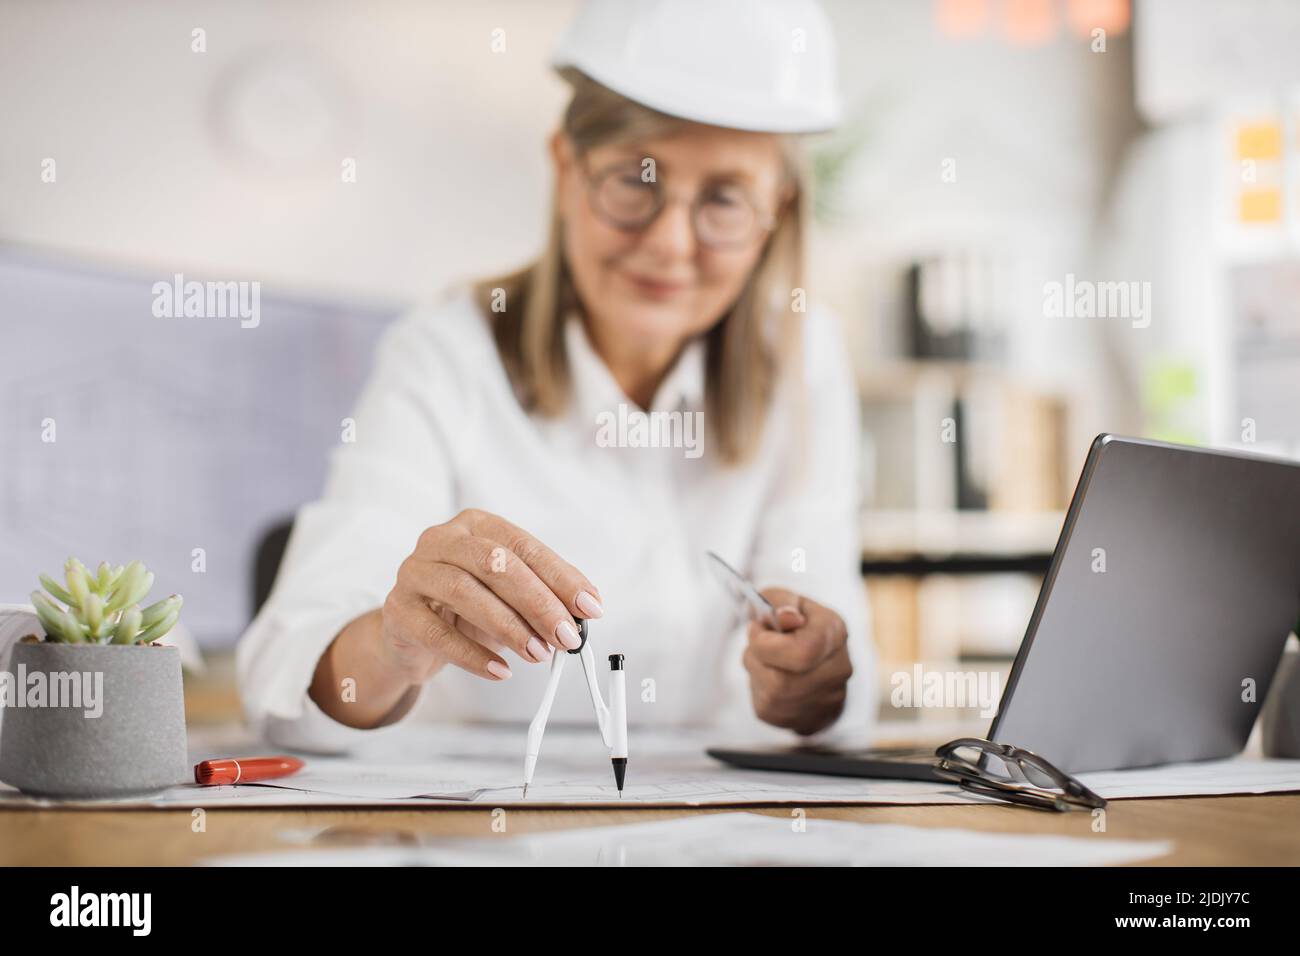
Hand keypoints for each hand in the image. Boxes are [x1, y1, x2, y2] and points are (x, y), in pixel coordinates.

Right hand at [379, 508, 602, 684]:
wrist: (413, 631)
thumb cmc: (468, 606)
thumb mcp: (508, 594)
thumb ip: (545, 595)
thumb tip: (586, 611)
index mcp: (476, 525)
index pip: (524, 547)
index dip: (560, 578)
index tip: (590, 608)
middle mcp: (441, 539)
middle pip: (495, 564)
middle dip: (538, 603)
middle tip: (566, 636)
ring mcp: (415, 572)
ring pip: (465, 593)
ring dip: (509, 628)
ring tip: (538, 654)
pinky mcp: (399, 610)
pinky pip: (437, 634)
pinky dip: (473, 655)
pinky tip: (501, 670)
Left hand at [743, 588, 851, 734]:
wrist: (818, 664)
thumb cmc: (800, 627)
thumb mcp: (790, 601)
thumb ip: (781, 601)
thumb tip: (786, 618)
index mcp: (835, 634)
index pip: (801, 652)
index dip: (767, 643)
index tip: (758, 629)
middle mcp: (835, 672)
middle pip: (779, 678)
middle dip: (758, 658)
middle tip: (759, 644)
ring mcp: (822, 701)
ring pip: (769, 691)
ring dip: (756, 671)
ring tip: (766, 659)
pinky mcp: (802, 720)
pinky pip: (765, 706)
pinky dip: (759, 688)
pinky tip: (770, 677)